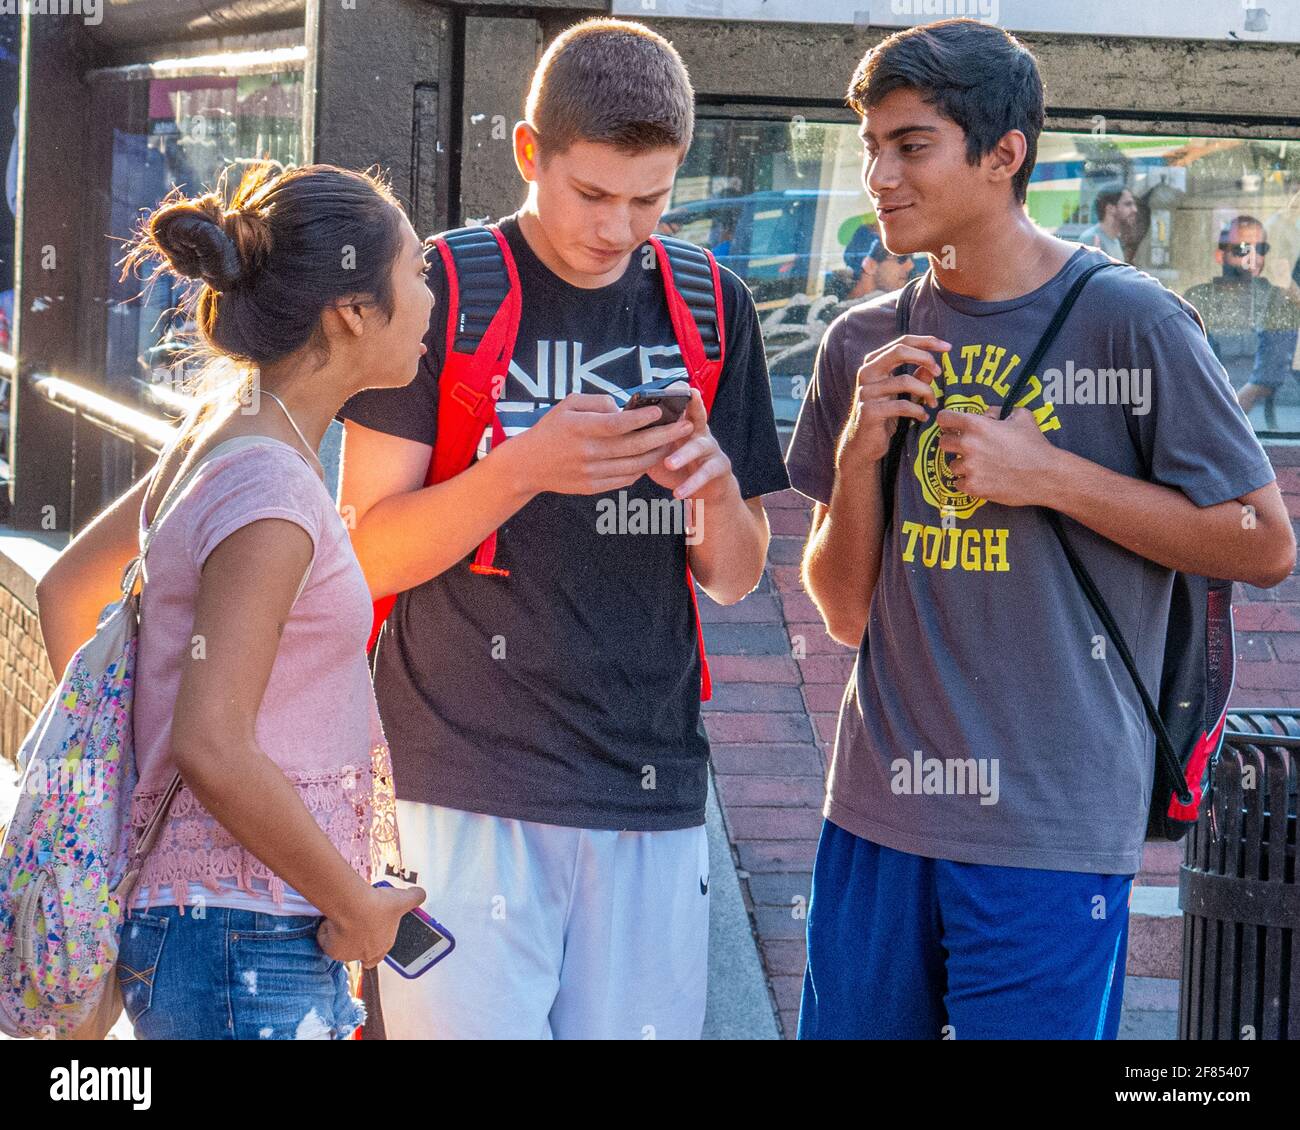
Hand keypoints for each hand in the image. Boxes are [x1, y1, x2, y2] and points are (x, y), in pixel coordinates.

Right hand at [317, 882, 427, 968]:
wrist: (355, 906)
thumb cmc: (379, 905)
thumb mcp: (403, 899)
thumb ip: (416, 897)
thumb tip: (421, 893)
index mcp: (383, 946)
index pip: (379, 956)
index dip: (374, 947)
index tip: (368, 936)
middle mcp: (365, 953)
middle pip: (358, 951)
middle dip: (355, 940)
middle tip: (352, 924)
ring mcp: (347, 954)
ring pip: (341, 945)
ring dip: (341, 934)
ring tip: (342, 916)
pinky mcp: (331, 949)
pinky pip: (325, 939)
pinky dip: (325, 930)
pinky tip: (331, 918)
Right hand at [511, 392, 692, 495]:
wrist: (528, 465)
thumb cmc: (551, 428)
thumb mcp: (568, 405)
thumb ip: (597, 402)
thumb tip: (623, 407)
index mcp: (582, 429)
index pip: (620, 424)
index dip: (643, 418)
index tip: (661, 411)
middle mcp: (588, 452)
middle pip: (635, 446)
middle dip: (664, 436)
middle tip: (684, 426)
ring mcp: (591, 473)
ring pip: (635, 466)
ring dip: (657, 454)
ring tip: (672, 443)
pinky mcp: (592, 487)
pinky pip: (625, 480)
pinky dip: (641, 469)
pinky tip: (650, 458)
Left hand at [648, 389, 737, 503]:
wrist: (706, 491)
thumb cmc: (678, 466)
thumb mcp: (660, 450)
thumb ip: (646, 439)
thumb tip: (617, 432)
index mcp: (684, 423)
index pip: (682, 403)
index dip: (679, 393)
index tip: (671, 387)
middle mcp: (700, 431)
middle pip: (699, 414)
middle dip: (695, 405)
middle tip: (687, 400)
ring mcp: (711, 448)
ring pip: (698, 446)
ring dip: (683, 454)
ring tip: (668, 463)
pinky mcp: (719, 467)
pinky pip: (705, 474)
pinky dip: (690, 484)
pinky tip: (677, 493)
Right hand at [837, 334, 949, 465]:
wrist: (862, 445)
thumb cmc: (883, 417)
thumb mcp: (901, 395)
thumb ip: (915, 379)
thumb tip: (932, 367)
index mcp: (873, 364)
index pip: (901, 342)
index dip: (926, 341)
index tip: (947, 347)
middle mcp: (866, 373)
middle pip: (899, 351)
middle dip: (925, 358)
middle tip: (940, 371)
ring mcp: (866, 392)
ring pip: (905, 380)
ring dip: (926, 391)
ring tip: (933, 403)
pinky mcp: (869, 411)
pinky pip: (902, 405)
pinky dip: (918, 410)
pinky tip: (923, 417)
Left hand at [935, 406, 1060, 507]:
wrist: (1046, 474)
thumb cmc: (1034, 444)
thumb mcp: (1021, 416)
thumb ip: (998, 411)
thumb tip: (987, 413)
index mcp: (976, 425)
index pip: (944, 418)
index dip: (947, 422)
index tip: (950, 426)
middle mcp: (968, 445)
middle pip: (943, 442)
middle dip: (953, 443)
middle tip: (967, 448)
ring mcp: (969, 467)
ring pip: (952, 465)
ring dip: (962, 465)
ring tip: (980, 466)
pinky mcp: (972, 487)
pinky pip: (958, 483)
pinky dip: (967, 482)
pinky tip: (981, 478)